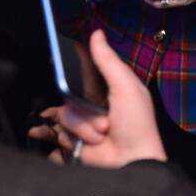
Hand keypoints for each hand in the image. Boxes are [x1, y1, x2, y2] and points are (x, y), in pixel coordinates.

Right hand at [27, 29, 166, 166]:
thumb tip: (96, 33)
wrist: (130, 162)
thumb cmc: (137, 125)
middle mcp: (93, 104)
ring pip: (65, 113)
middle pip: (69, 92)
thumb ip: (108, 60)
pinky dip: (72, 137)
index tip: (59, 59)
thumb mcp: (125, 87)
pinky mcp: (74, 140)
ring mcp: (83, 123)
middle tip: (105, 120)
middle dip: (84, 108)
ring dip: (83, 126)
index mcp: (108, 88)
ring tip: (102, 135)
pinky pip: (59, 131)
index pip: (84, 70)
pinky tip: (85, 143)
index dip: (72, 65)